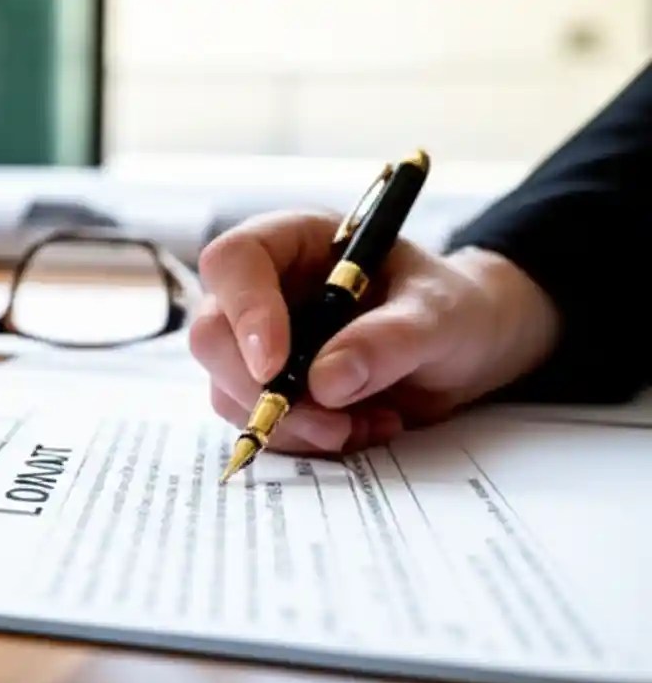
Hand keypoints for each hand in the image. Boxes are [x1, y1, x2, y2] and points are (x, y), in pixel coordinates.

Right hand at [189, 210, 559, 453]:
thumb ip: (387, 340)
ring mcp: (260, 343)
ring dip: (293, 423)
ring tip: (367, 423)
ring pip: (229, 389)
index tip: (275, 366)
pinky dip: (307, 440)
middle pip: (212, 334)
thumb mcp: (439, 315)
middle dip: (261, 389)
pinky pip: (259, 423)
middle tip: (328, 420)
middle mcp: (265, 289)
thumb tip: (326, 381)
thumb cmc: (454, 309)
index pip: (234, 261)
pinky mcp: (271, 389)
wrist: (470, 348)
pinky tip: (362, 428)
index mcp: (295, 242)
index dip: (244, 310)